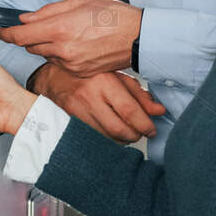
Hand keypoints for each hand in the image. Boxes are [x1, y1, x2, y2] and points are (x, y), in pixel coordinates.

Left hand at [0, 0, 141, 75]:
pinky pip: (60, 64)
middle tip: (47, 27)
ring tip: (71, 33)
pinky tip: (78, 45)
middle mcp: (62, 50)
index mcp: (59, 29)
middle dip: (32, 36)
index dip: (7, 34)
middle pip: (31, 46)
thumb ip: (48, 12)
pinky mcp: (79, 72)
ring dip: (49, 46)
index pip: (21, 35)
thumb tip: (26, 18)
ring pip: (46, 55)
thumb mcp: (78, 2)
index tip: (2, 32)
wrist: (137, 36)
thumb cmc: (111, 15)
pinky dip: (62, 55)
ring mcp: (70, 64)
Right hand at [35, 65, 164, 143]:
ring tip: (128, 132)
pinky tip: (113, 134)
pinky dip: (109, 140)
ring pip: (107, 137)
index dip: (144, 124)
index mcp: (105, 82)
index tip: (152, 129)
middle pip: (119, 128)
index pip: (129, 111)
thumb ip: (139, 95)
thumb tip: (159, 111)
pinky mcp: (72, 121)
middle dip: (135, 135)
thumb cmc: (90, 75)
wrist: (56, 77)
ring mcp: (78, 111)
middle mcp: (90, 97)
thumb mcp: (118, 77)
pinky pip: (95, 138)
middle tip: (141, 132)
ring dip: (123, 140)